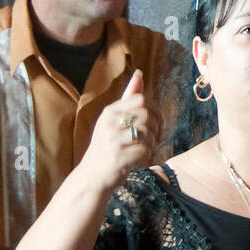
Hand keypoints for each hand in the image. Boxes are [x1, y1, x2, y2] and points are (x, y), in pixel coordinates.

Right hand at [80, 70, 159, 190]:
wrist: (93, 176)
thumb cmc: (108, 146)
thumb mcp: (114, 119)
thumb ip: (129, 97)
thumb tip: (139, 73)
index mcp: (110, 111)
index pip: (141, 99)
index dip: (155, 111)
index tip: (155, 123)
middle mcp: (110, 123)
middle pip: (148, 114)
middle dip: (156, 127)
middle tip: (151, 138)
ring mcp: (113, 139)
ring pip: (148, 132)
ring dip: (152, 143)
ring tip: (142, 149)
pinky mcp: (119, 156)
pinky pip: (145, 150)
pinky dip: (147, 156)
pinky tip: (138, 160)